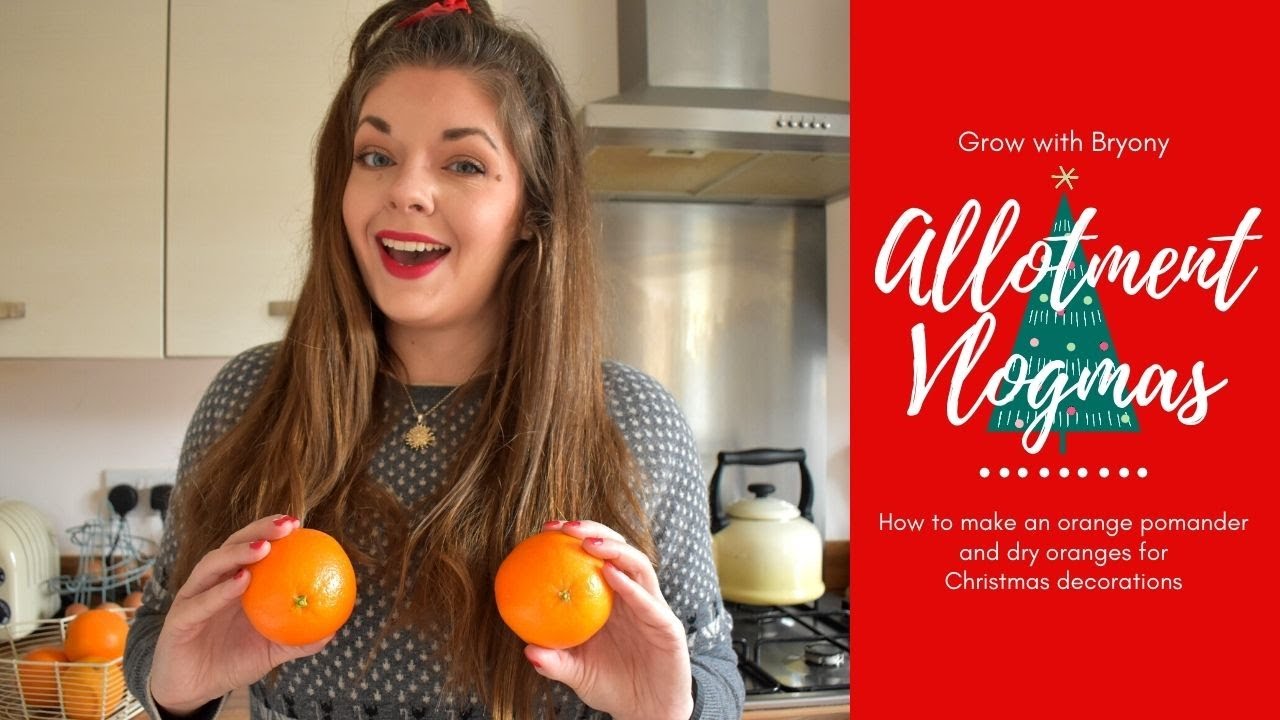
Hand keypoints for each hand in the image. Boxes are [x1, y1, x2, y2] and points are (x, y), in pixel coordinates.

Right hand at [149, 516, 332, 714]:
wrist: (192, 690)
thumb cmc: (231, 662)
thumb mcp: (270, 651)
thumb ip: (297, 639)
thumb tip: (333, 629)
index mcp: (233, 583)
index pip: (251, 548)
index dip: (271, 532)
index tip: (298, 523)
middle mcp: (211, 583)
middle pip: (232, 546)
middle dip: (258, 531)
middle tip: (286, 526)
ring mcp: (192, 599)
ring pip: (211, 566)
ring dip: (237, 553)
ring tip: (263, 548)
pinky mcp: (177, 621)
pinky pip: (199, 603)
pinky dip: (220, 591)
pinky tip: (241, 581)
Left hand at [527, 520, 693, 719]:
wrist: (647, 712)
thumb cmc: (611, 685)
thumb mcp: (576, 672)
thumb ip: (554, 661)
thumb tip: (527, 650)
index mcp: (612, 599)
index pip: (596, 557)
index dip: (575, 538)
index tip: (547, 528)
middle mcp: (634, 596)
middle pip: (619, 551)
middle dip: (595, 531)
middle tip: (566, 527)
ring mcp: (652, 609)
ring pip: (639, 567)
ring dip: (615, 550)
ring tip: (589, 543)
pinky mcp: (667, 627)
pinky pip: (649, 603)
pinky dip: (630, 586)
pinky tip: (611, 574)